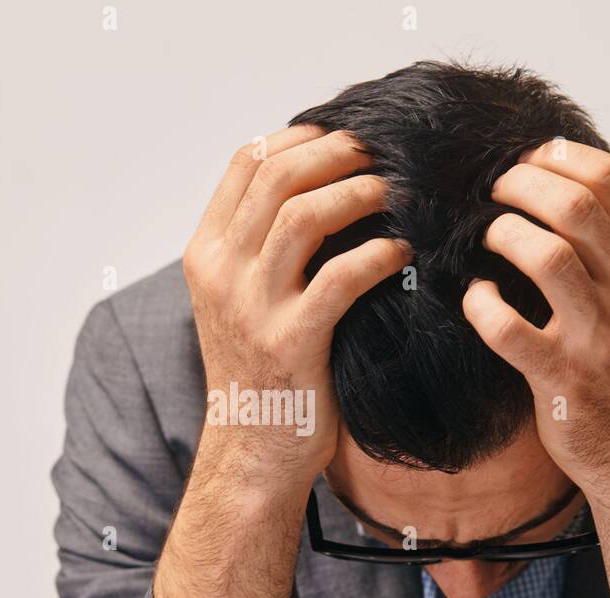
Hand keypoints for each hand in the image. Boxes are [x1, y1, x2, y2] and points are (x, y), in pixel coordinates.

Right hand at [156, 126, 408, 597]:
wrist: (252, 450)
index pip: (245, 162)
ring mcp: (252, 308)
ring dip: (360, 192)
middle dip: (339, 152)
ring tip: (398, 193)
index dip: (300, 136)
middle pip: (277, 176)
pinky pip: (340, 276)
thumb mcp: (239, 299)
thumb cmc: (260, 372)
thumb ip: (261, 244)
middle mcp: (221, 273)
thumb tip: (319, 182)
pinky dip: (378, 254)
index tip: (344, 135)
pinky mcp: (292, 342)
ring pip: (304, 215)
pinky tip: (404, 252)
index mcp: (206, 254)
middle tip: (383, 153)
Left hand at [463, 140, 609, 507]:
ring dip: (500, 235)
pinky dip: (479, 304)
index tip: (527, 158)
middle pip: (574, 207)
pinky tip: (475, 299)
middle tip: (491, 191)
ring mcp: (598, 335)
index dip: (561, 157)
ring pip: (543, 255)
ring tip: (483, 238)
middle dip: (519, 185)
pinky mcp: (560, 377)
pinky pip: (505, 327)